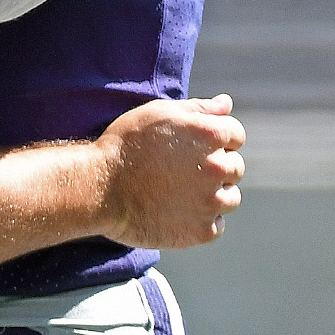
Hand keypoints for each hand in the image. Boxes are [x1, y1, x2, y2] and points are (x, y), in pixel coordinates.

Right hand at [96, 94, 244, 248]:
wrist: (99, 187)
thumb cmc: (126, 145)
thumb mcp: (157, 113)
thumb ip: (198, 109)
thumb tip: (227, 103)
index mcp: (209, 134)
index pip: (235, 134)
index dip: (213, 138)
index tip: (188, 146)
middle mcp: (217, 167)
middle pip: (235, 167)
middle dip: (214, 166)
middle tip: (179, 169)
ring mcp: (211, 202)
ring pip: (230, 197)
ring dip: (212, 194)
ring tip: (177, 191)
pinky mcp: (203, 231)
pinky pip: (216, 224)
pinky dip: (201, 219)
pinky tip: (175, 210)